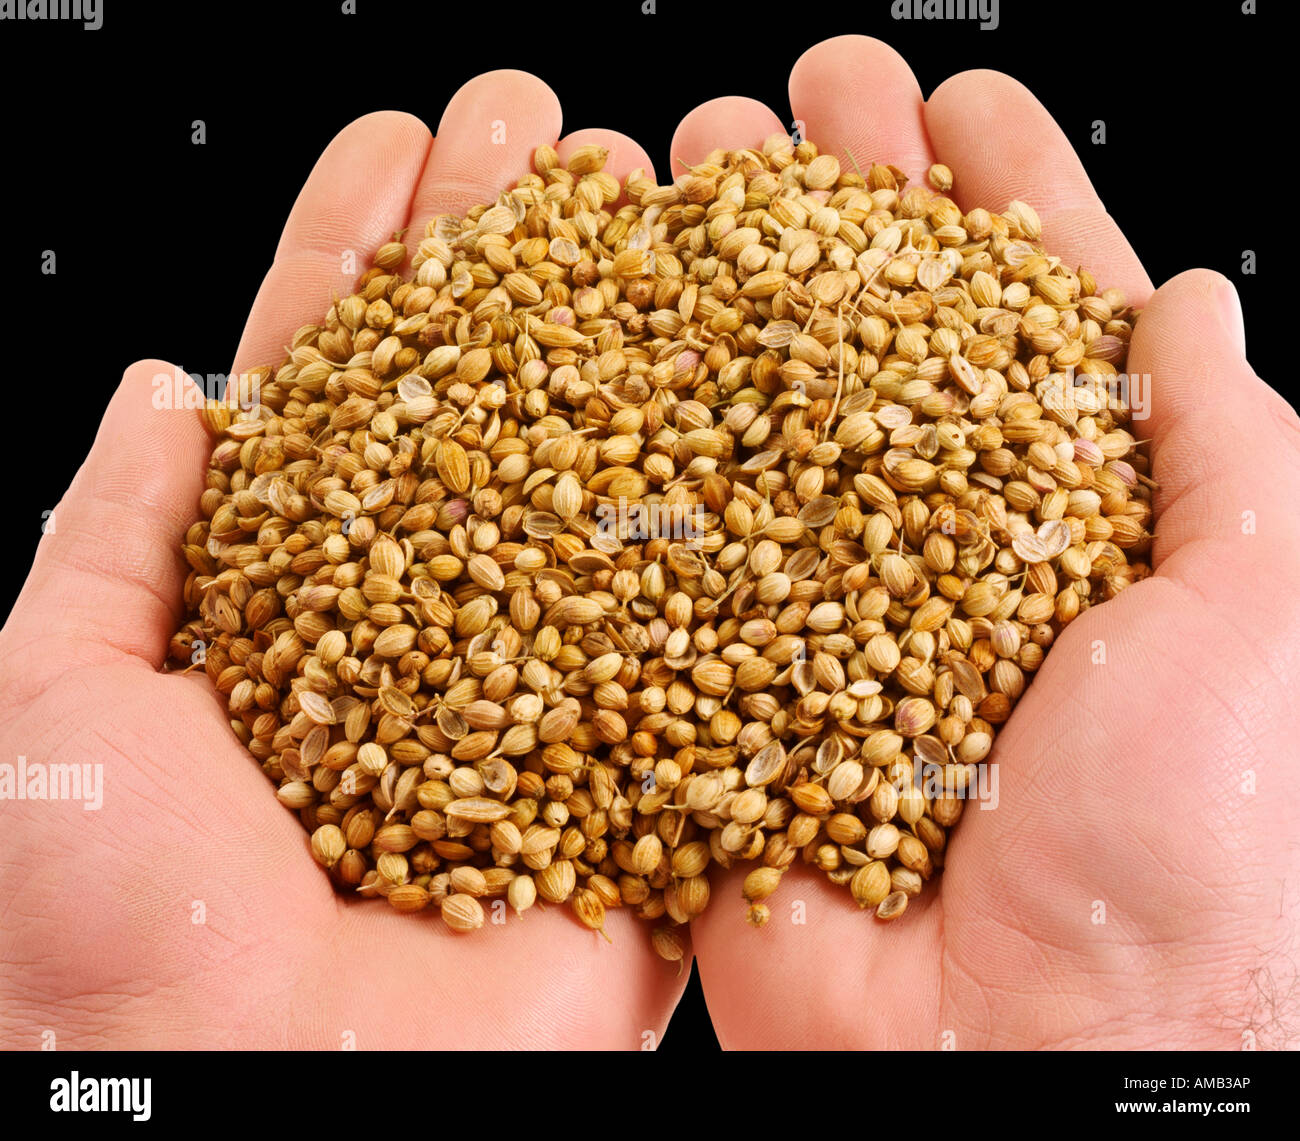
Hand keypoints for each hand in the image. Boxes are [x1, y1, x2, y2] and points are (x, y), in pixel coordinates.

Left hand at [0, 75, 685, 1048]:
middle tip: (556, 135)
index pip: (341, 388)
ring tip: (663, 205)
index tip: (407, 146)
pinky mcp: (641, 779)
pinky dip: (732, 517)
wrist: (243, 1109)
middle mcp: (441, 627)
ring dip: (631, 341)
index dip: (369, 259)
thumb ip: (110, 540)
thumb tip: (164, 391)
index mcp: (300, 598)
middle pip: (490, 407)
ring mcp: (552, 692)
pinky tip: (761, 392)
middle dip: (516, 258)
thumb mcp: (54, 695)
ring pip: (601, 484)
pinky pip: (701, 634)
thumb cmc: (112, 932)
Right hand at [683, 36, 1299, 1048]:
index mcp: (1073, 523)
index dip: (993, 199)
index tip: (951, 99)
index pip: (1028, 319)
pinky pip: (663, 541)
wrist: (1028, 1054)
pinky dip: (627, 438)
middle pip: (872, 341)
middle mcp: (934, 550)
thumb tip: (1188, 308)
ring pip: (755, 414)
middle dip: (832, 210)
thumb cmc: (1188, 856)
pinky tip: (598, 343)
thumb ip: (1230, 447)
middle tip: (785, 109)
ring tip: (679, 177)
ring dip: (720, 291)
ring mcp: (816, 608)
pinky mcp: (720, 678)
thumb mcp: (1264, 612)